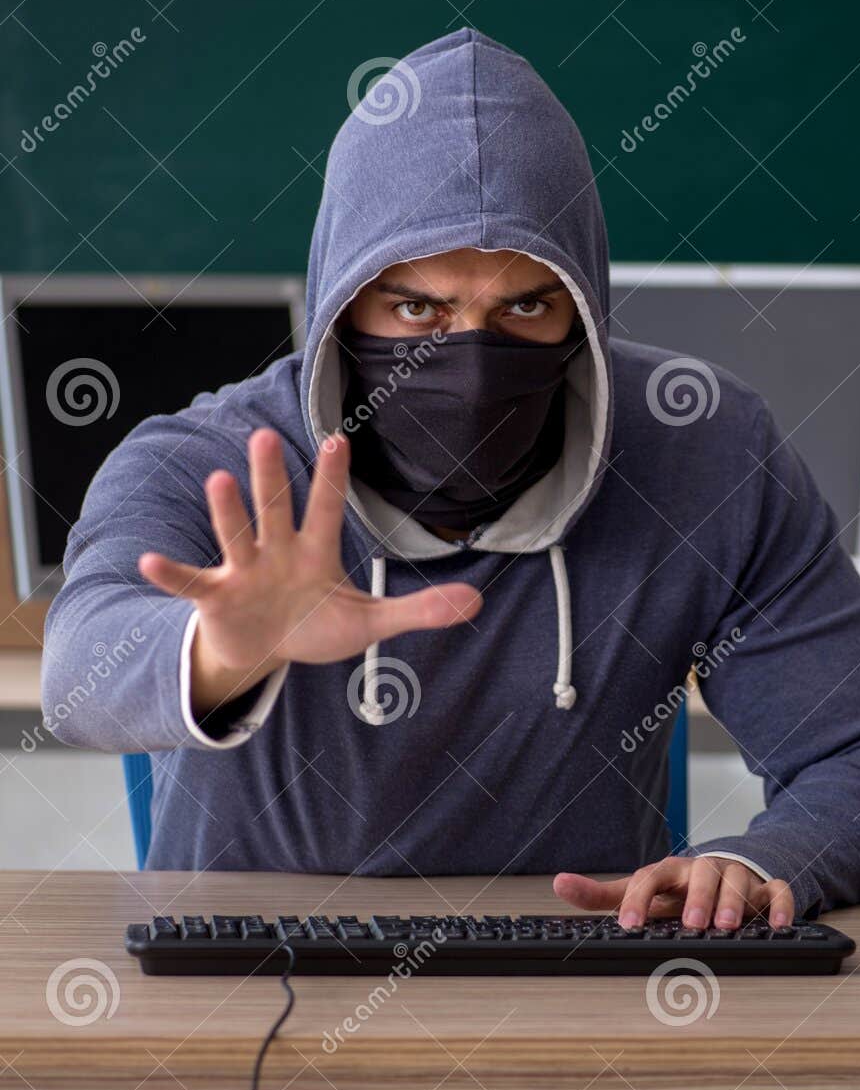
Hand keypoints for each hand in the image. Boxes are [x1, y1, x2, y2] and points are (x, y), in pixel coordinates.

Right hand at [139, 428, 481, 712]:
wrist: (266, 652)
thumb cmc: (315, 626)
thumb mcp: (371, 624)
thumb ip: (420, 611)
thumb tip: (478, 602)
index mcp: (315, 552)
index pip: (326, 510)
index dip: (332, 478)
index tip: (339, 438)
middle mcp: (276, 552)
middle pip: (275, 509)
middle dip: (271, 477)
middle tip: (266, 437)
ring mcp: (243, 572)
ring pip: (236, 536)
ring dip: (227, 512)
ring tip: (219, 479)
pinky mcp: (215, 598)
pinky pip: (191, 583)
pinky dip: (171, 574)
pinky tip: (152, 561)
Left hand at [553, 856, 794, 930]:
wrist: (722, 877)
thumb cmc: (676, 891)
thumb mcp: (641, 892)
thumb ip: (601, 894)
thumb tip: (558, 883)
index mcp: (670, 872)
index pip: (651, 875)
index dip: (638, 897)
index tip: (628, 923)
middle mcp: (704, 871)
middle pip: (701, 873)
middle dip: (697, 897)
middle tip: (692, 923)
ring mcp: (737, 878)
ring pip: (738, 880)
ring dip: (733, 901)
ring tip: (726, 925)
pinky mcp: (766, 890)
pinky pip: (779, 891)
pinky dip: (782, 905)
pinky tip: (779, 924)